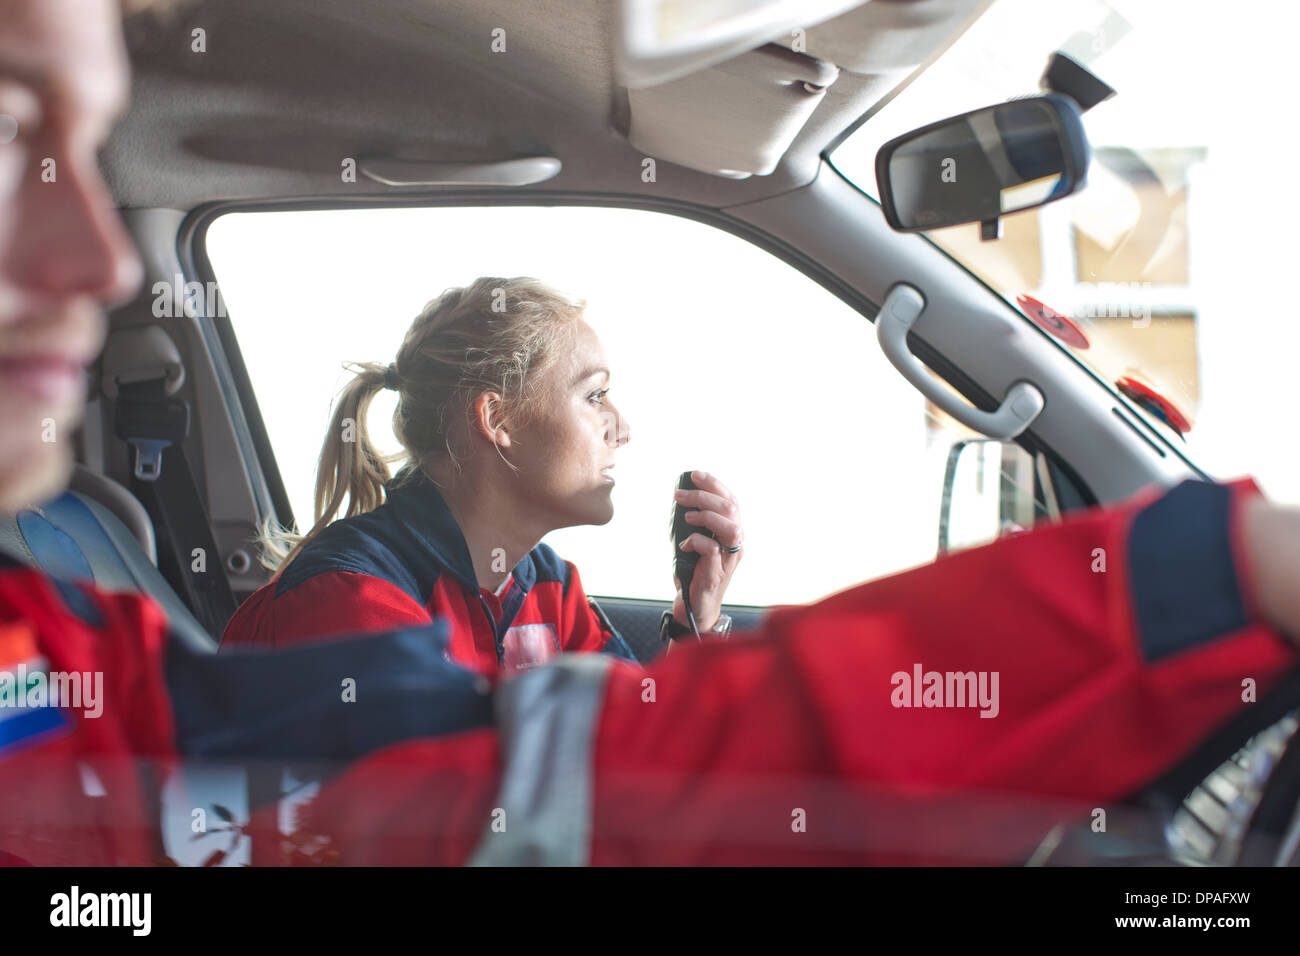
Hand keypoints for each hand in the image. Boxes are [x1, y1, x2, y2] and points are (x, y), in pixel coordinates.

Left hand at [671, 470, 743, 634]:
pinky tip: (684, 544)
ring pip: (729, 526)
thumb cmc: (694, 573)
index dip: (715, 484)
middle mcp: (736, 544)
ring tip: (687, 516)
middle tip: (680, 495)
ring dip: (705, 515)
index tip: (695, 475)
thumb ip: (695, 524)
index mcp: (732, 533)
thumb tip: (680, 500)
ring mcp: (728, 559)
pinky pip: (711, 548)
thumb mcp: (696, 542)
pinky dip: (695, 541)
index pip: (731, 500)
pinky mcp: (716, 573)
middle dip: (704, 496)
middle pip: (731, 508)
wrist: (694, 608)